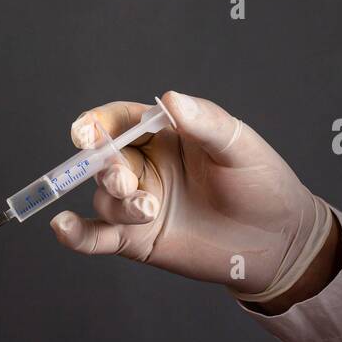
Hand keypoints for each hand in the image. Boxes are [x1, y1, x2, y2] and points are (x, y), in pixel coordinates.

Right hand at [52, 91, 333, 301]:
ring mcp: (138, 204)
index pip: (118, 122)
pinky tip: (63, 227)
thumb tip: (170, 97)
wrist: (278, 243)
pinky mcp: (136, 240)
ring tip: (150, 212)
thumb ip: (205, 123)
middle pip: (103, 160)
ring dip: (117, 203)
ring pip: (103, 198)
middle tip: (125, 182)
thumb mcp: (239, 147)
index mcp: (164, 135)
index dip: (96, 124)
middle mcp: (144, 167)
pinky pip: (96, 236)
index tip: (86, 132)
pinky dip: (76, 234)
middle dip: (105, 168)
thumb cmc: (264, 186)